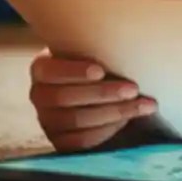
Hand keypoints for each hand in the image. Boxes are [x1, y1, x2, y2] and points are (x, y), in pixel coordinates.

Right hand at [28, 48, 157, 150]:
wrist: (98, 92)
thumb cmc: (97, 64)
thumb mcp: (92, 51)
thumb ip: (98, 47)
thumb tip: (127, 39)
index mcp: (42, 69)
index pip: (50, 72)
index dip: (74, 72)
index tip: (100, 71)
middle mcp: (39, 96)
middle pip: (65, 98)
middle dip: (103, 93)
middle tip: (133, 89)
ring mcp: (48, 121)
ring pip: (77, 120)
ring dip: (113, 112)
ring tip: (142, 105)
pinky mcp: (61, 142)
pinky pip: (82, 140)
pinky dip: (108, 130)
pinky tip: (127, 119)